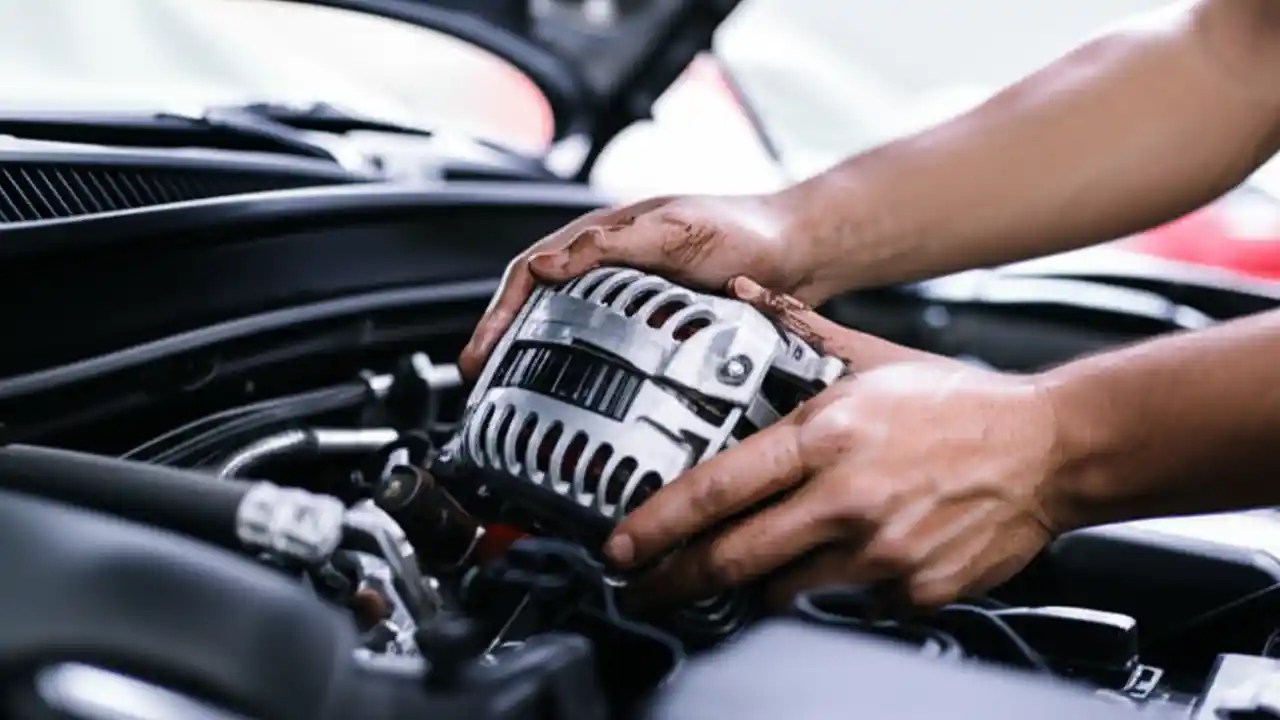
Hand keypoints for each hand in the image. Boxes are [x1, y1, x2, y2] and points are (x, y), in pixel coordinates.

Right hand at [459, 193, 819, 378]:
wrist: (804, 254)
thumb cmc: (746, 229)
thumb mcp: (677, 230)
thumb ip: (613, 244)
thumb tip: (545, 263)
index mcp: (604, 236)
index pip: (530, 273)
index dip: (498, 314)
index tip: (478, 352)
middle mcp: (611, 267)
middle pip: (539, 307)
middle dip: (504, 345)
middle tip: (482, 386)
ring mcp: (633, 298)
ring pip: (568, 331)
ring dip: (537, 361)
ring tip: (516, 399)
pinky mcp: (658, 326)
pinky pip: (607, 350)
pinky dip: (582, 372)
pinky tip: (579, 398)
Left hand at [605, 277, 1068, 612]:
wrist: (1051, 448)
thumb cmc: (961, 404)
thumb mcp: (872, 357)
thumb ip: (797, 329)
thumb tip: (741, 295)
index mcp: (827, 436)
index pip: (718, 489)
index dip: (659, 524)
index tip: (623, 544)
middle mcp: (847, 498)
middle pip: (733, 558)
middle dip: (675, 581)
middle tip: (646, 587)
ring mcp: (881, 552)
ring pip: (783, 590)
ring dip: (756, 583)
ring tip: (749, 568)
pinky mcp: (912, 590)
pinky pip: (848, 603)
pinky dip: (836, 589)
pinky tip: (852, 557)